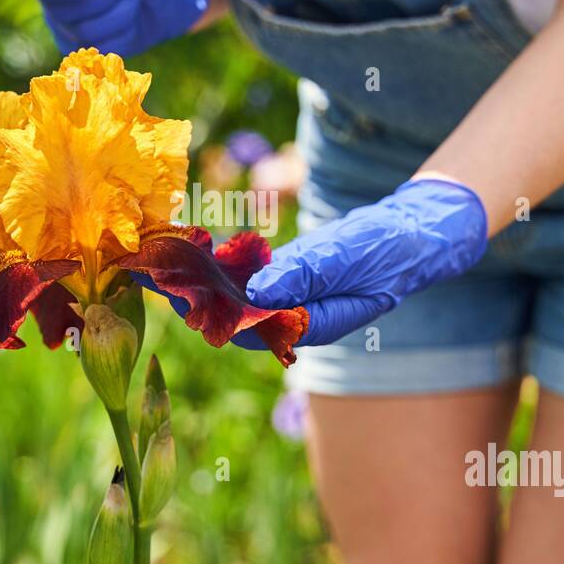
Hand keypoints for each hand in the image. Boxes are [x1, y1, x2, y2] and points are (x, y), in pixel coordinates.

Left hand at [135, 179, 487, 348]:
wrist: (418, 234)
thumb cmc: (390, 247)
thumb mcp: (350, 255)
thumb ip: (307, 272)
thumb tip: (257, 291)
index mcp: (311, 325)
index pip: (248, 329)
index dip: (206, 311)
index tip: (169, 289)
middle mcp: (295, 318)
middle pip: (232, 315)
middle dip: (192, 296)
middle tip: (146, 269)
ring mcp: (291, 298)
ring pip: (235, 296)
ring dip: (200, 280)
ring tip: (158, 257)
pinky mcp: (289, 278)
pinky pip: (247, 276)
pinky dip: (221, 263)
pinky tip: (192, 246)